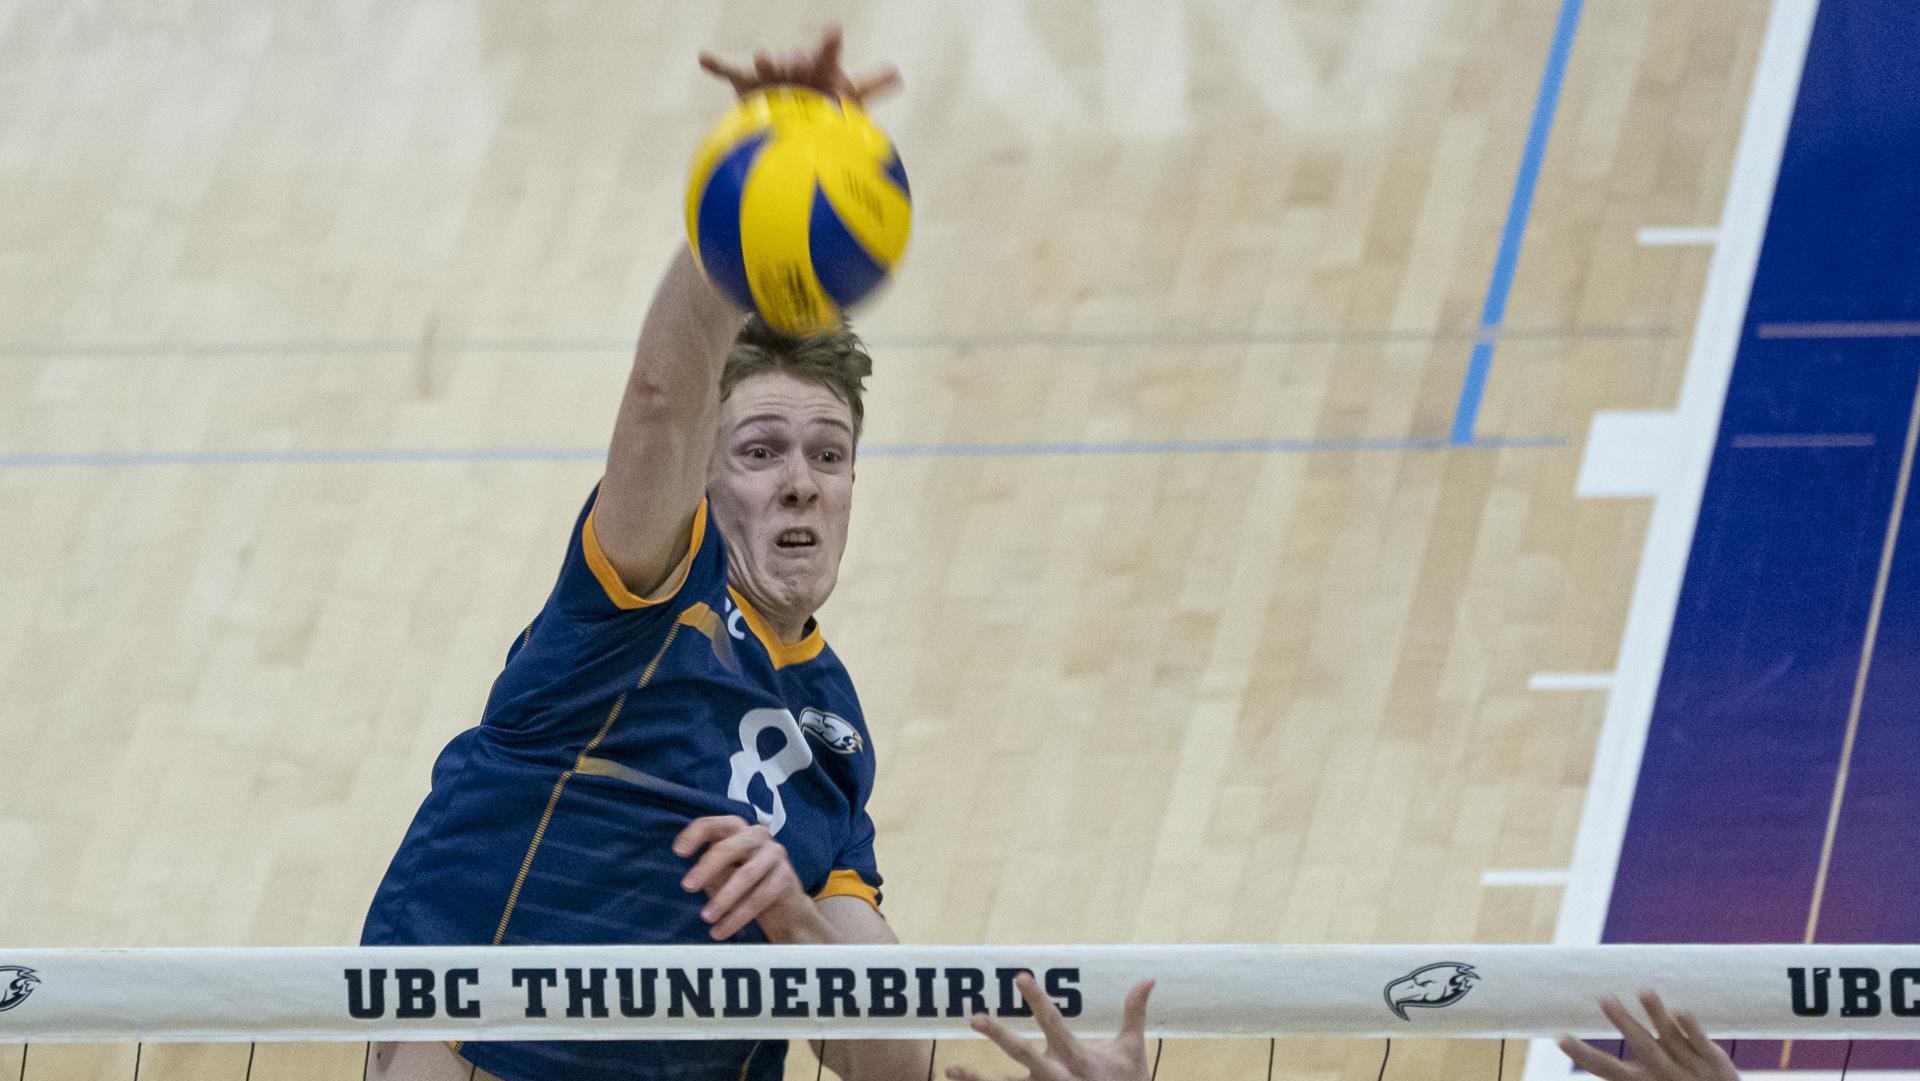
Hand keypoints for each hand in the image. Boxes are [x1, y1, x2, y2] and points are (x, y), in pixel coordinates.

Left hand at [672, 815, 815, 940]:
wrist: (785, 907)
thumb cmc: (745, 885)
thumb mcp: (722, 874)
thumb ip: (709, 871)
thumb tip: (693, 879)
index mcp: (736, 830)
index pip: (713, 825)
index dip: (694, 835)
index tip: (678, 852)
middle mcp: (757, 836)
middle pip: (730, 848)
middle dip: (707, 867)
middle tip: (687, 887)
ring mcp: (774, 854)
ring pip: (746, 875)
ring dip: (723, 898)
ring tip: (705, 917)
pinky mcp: (785, 876)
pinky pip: (759, 897)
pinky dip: (738, 916)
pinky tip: (721, 931)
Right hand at [698, 25, 902, 104]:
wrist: (787, 106)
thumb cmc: (819, 100)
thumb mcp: (845, 96)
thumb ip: (869, 86)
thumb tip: (899, 75)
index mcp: (818, 66)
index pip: (827, 55)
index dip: (830, 45)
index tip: (834, 32)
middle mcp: (794, 64)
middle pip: (794, 60)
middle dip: (793, 60)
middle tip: (796, 63)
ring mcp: (769, 71)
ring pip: (766, 64)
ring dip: (764, 61)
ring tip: (762, 57)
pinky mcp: (746, 80)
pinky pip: (730, 71)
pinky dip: (717, 65)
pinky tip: (704, 58)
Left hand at [947, 973, 1155, 1080]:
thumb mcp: (1131, 1051)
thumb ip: (1134, 1013)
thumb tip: (1149, 978)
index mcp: (1078, 1059)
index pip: (1053, 1022)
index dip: (1037, 998)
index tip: (1021, 976)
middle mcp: (1057, 1078)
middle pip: (1022, 1054)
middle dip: (998, 1035)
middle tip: (975, 1018)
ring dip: (975, 1080)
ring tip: (948, 1069)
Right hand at [1558, 991, 1739, 1080]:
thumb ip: (1630, 1071)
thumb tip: (1604, 1058)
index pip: (1607, 1069)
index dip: (1583, 1055)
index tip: (1561, 1039)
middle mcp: (1665, 1075)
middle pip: (1642, 1046)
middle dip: (1623, 1022)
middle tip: (1604, 998)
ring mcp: (1692, 1068)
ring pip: (1672, 1039)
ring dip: (1657, 1016)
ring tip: (1643, 991)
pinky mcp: (1716, 1062)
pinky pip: (1703, 1043)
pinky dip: (1691, 1028)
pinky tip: (1681, 1010)